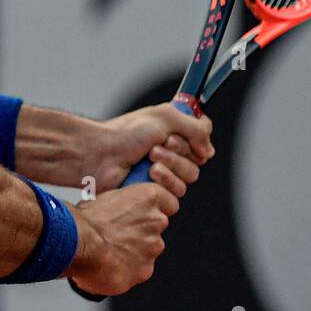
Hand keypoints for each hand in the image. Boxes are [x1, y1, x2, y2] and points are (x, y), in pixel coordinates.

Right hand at [67, 182, 180, 295]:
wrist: (75, 243)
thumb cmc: (84, 219)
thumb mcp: (104, 199)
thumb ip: (123, 206)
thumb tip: (121, 212)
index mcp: (148, 197)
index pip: (169, 202)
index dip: (155, 210)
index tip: (144, 215)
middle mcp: (157, 221)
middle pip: (156, 229)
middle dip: (140, 234)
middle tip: (116, 237)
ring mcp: (153, 248)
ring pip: (147, 252)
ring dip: (133, 253)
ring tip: (107, 253)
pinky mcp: (145, 271)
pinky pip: (138, 271)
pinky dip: (126, 271)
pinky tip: (107, 267)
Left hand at [90, 103, 214, 198]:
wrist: (100, 155)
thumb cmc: (125, 133)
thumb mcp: (166, 117)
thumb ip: (196, 127)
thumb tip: (209, 149)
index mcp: (172, 133)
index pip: (201, 142)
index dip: (195, 142)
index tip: (180, 137)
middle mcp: (169, 153)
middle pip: (197, 162)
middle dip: (179, 154)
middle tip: (156, 147)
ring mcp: (162, 174)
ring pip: (188, 179)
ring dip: (171, 167)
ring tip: (149, 161)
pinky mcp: (154, 192)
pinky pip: (176, 194)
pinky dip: (164, 182)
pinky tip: (147, 175)